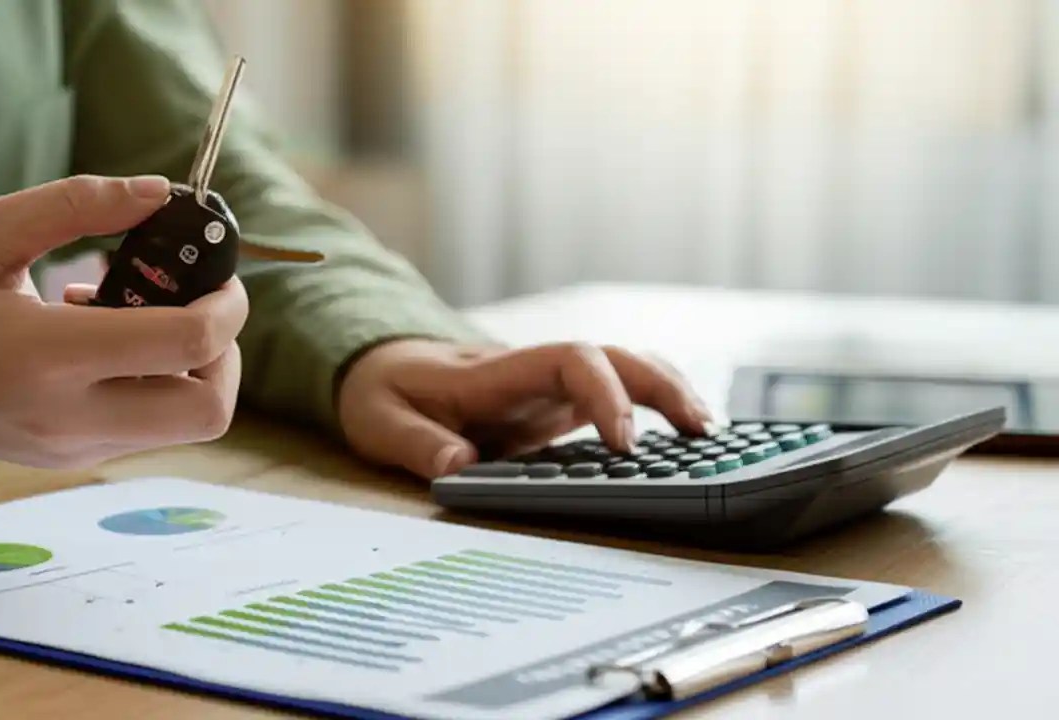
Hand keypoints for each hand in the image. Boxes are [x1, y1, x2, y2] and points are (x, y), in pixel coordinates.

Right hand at [0, 175, 247, 468]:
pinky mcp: (72, 459)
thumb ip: (78, 205)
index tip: (220, 276)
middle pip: (209, 411)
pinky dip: (155, 385)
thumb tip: (157, 193)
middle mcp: (71, 416)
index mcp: (51, 355)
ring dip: (191, 370)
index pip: (187, 344)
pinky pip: (148, 430)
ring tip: (139, 317)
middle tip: (199, 307)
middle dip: (227, 354)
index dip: (228, 306)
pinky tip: (107, 342)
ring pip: (185, 426)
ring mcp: (74, 448)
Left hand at [337, 339, 716, 478]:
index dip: (605, 394)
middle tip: (703, 432)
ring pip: (626, 373)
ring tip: (713, 437)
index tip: (625, 443)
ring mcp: (552, 391)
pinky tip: (687, 442)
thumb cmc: (384, 391)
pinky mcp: (558, 410)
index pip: (570, 361)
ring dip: (671, 394)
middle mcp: (537, 375)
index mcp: (499, 371)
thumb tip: (456, 468)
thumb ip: (417, 442)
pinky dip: (656, 411)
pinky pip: (618, 400)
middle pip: (616, 358)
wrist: (383, 369)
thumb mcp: (381, 419)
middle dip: (663, 387)